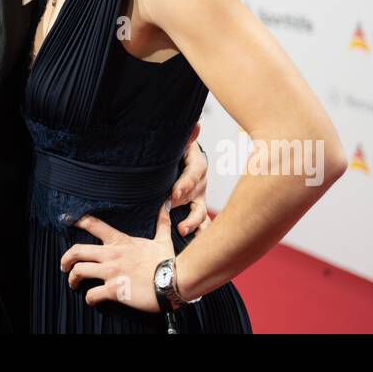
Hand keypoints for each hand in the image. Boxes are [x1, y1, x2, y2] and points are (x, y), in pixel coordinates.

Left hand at [61, 202, 175, 313]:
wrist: (174, 281)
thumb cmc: (167, 261)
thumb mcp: (162, 239)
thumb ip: (161, 222)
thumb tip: (165, 205)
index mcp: (120, 242)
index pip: (94, 225)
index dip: (78, 221)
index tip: (67, 220)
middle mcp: (112, 255)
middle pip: (78, 251)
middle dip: (66, 258)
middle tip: (64, 264)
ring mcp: (111, 272)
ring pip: (79, 272)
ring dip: (72, 278)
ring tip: (73, 283)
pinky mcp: (114, 290)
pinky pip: (93, 294)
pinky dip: (88, 298)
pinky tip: (90, 299)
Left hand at [169, 122, 209, 238]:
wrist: (179, 159)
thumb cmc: (177, 150)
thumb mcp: (179, 142)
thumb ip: (186, 136)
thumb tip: (197, 124)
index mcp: (197, 165)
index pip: (193, 174)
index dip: (184, 184)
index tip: (173, 194)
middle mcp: (201, 183)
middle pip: (195, 195)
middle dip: (183, 203)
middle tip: (171, 209)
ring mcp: (200, 198)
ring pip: (201, 212)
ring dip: (193, 222)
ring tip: (181, 230)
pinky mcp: (196, 209)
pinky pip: (200, 224)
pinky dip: (198, 235)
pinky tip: (193, 247)